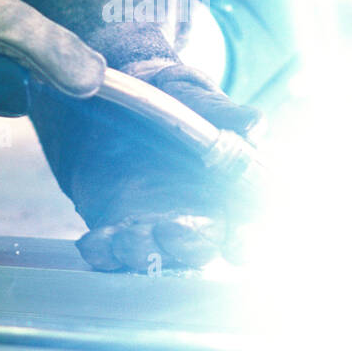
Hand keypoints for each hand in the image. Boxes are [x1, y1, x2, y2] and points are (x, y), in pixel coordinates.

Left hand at [21, 0, 260, 270]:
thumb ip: (221, 111)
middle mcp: (195, 212)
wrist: (108, 92)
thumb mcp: (191, 93)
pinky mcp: (118, 227)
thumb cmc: (164, 91)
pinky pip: (116, 255)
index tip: (236, 243)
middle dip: (185, 251)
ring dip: (142, 255)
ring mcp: (155, 224)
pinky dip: (107, 255)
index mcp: (225, 185)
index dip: (248, 240)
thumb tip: (256, 125)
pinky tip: (95, 241)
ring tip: (121, 235)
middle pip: (202, 252)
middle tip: (165, 233)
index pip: (249, 223)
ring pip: (158, 259)